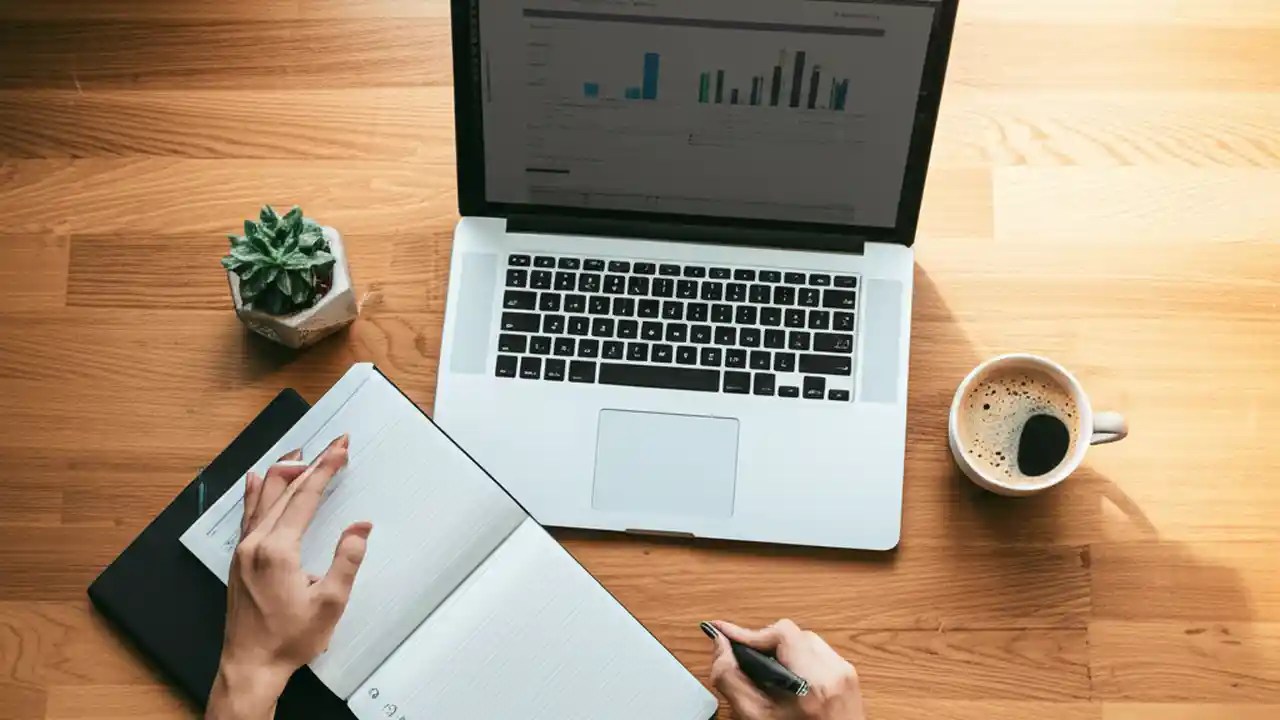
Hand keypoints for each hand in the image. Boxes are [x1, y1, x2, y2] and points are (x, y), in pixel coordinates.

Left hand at [206, 437, 372, 719]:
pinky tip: (254, 480)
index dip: (325, 469)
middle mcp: (255, 543)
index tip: (340, 448)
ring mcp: (243, 550)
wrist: (250, 664)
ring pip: (262, 498)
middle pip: (284, 490)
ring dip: (283, 472)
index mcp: (278, 550)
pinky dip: (255, 493)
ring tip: (299, 452)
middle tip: (333, 446)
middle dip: (311, 464)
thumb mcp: (330, 604)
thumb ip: (347, 560)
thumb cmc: (288, 639)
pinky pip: (247, 514)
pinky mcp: (238, 560)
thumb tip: (360, 527)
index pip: (305, 497)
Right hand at [707, 619, 864, 719]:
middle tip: (745, 659)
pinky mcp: (848, 674)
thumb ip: (731, 679)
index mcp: (813, 683)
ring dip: (782, 649)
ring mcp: (844, 671)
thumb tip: (721, 646)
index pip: (779, 634)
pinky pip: (818, 651)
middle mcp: (834, 672)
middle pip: (790, 633)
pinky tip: (789, 676)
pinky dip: (799, 657)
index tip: (721, 630)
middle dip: (763, 642)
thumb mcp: (756, 717)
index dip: (746, 631)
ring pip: (804, 639)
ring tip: (767, 670)